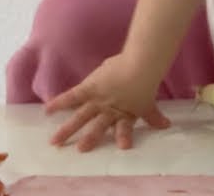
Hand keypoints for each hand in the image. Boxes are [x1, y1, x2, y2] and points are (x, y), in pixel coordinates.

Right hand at [43, 52, 171, 151]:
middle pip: (98, 127)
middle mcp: (110, 109)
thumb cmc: (146, 79)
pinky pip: (72, 96)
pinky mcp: (89, 88)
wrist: (141, 64)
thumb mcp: (149, 100)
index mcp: (125, 112)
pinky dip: (59, 102)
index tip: (124, 147)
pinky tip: (46, 110)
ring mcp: (99, 100)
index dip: (124, 137)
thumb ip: (154, 116)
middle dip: (90, 138)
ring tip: (54, 141)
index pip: (123, 128)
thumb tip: (166, 126)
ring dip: (68, 128)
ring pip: (81, 116)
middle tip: (81, 150)